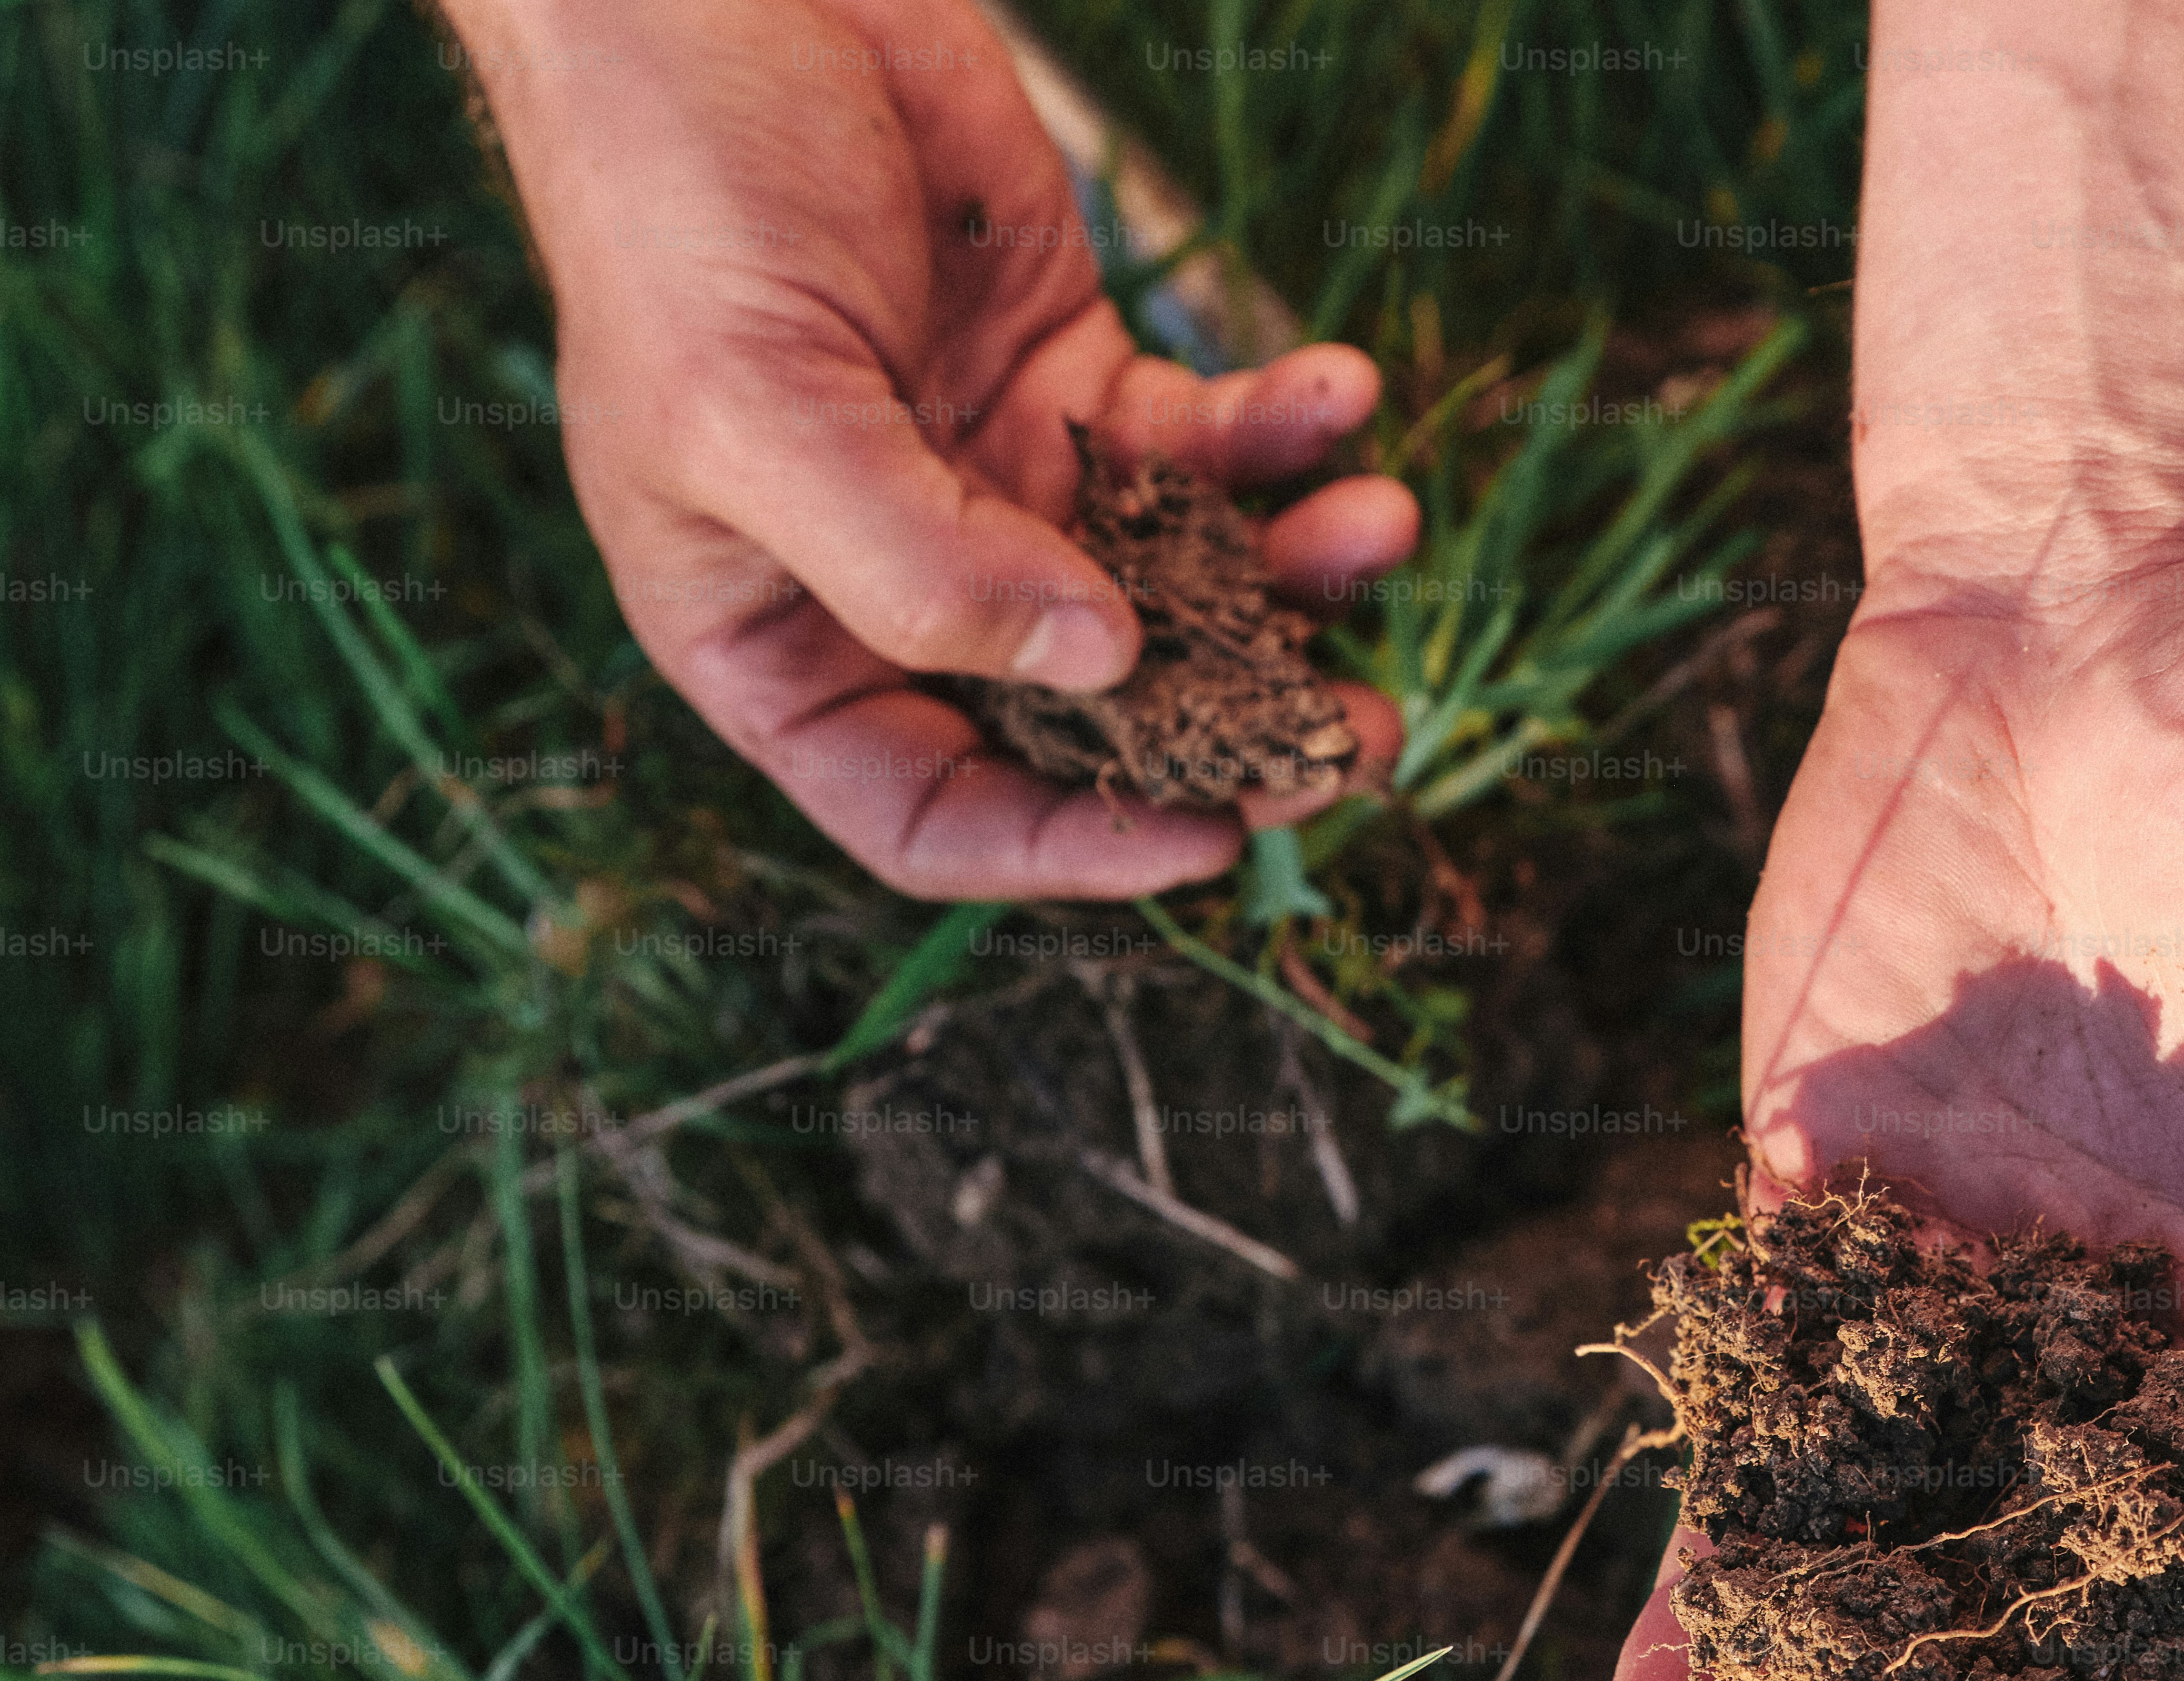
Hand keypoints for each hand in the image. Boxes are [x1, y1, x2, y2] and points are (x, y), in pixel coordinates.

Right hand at [443, 0, 1416, 896]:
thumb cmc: (673, 201)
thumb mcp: (752, 409)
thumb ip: (919, 564)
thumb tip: (1109, 663)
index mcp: (779, 641)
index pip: (935, 810)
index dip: (1073, 847)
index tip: (1213, 840)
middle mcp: (901, 584)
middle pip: (1093, 718)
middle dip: (1237, 727)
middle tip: (1365, 735)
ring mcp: (998, 484)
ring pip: (1177, 581)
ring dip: (1292, 574)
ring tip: (1381, 529)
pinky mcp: (1071, 374)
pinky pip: (1201, 439)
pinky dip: (1280, 427)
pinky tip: (1343, 394)